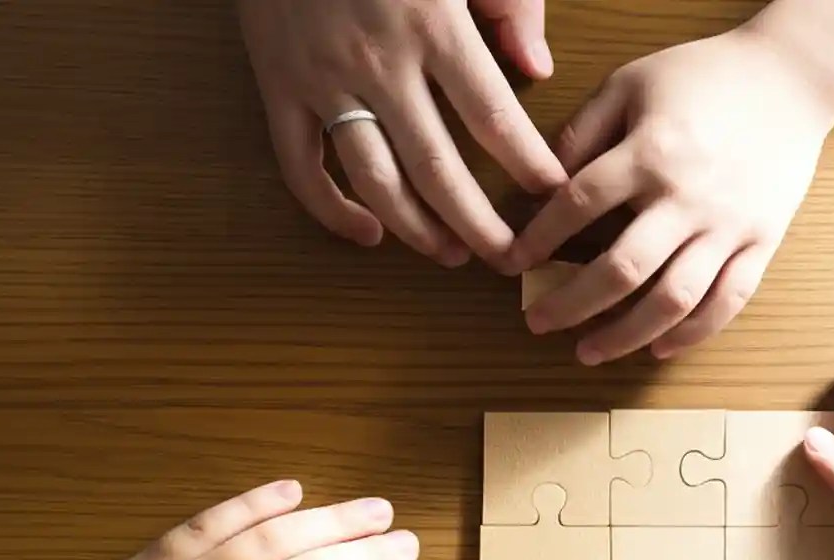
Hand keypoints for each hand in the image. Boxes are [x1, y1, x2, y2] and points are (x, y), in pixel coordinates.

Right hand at [239, 0, 566, 266]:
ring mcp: (322, 79)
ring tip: (453, 256)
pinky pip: (299, 166)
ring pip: (373, 179)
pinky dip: (330, 211)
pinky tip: (368, 235)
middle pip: (437, 169)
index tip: (556, 197)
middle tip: (512, 260)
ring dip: (417, 230)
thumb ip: (509, 2)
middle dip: (481, 226)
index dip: (528, 166)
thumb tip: (538, 67)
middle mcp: (378, 62)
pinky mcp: (277, 86)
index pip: (493, 116)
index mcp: (432, 23)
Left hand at [504, 26, 833, 364]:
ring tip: (589, 351)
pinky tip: (658, 348)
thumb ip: (583, 132)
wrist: (790, 78)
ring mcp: (729, 226)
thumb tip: (541, 182)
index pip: (578, 205)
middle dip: (571, 305)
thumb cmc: (704, 76)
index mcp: (650, 152)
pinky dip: (692, 333)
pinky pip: (727, 301)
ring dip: (626, 335)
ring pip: (674, 299)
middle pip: (622, 269)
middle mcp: (688, 197)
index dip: (538, 238)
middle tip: (538, 322)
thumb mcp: (630, 83)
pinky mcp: (762, 242)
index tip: (512, 261)